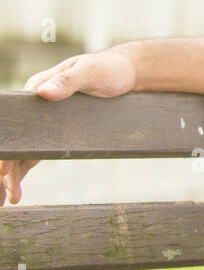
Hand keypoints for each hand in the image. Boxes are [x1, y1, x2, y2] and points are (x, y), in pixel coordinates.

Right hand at [1, 50, 138, 204]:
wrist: (126, 72)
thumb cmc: (108, 69)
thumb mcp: (90, 72)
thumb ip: (67, 81)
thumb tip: (43, 92)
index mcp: (35, 90)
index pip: (12, 125)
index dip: (8, 151)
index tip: (6, 171)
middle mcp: (34, 106)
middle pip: (14, 142)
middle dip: (5, 170)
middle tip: (7, 197)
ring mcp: (44, 120)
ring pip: (21, 151)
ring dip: (10, 175)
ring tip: (9, 200)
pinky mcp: (56, 129)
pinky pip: (35, 151)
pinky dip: (24, 169)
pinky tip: (17, 188)